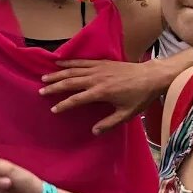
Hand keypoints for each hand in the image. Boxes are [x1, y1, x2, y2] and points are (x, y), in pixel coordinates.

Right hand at [40, 59, 163, 133]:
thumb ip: (110, 123)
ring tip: (44, 77)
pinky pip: (81, 61)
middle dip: (54, 87)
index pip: (77, 99)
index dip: (63, 105)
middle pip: (70, 82)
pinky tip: (58, 62)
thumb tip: (94, 132)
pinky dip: (68, 62)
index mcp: (101, 92)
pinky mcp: (101, 62)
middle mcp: (96, 79)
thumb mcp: (127, 114)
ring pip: (72, 70)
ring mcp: (97, 68)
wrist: (152, 76)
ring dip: (57, 74)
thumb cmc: (140, 97)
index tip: (53, 109)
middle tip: (41, 90)